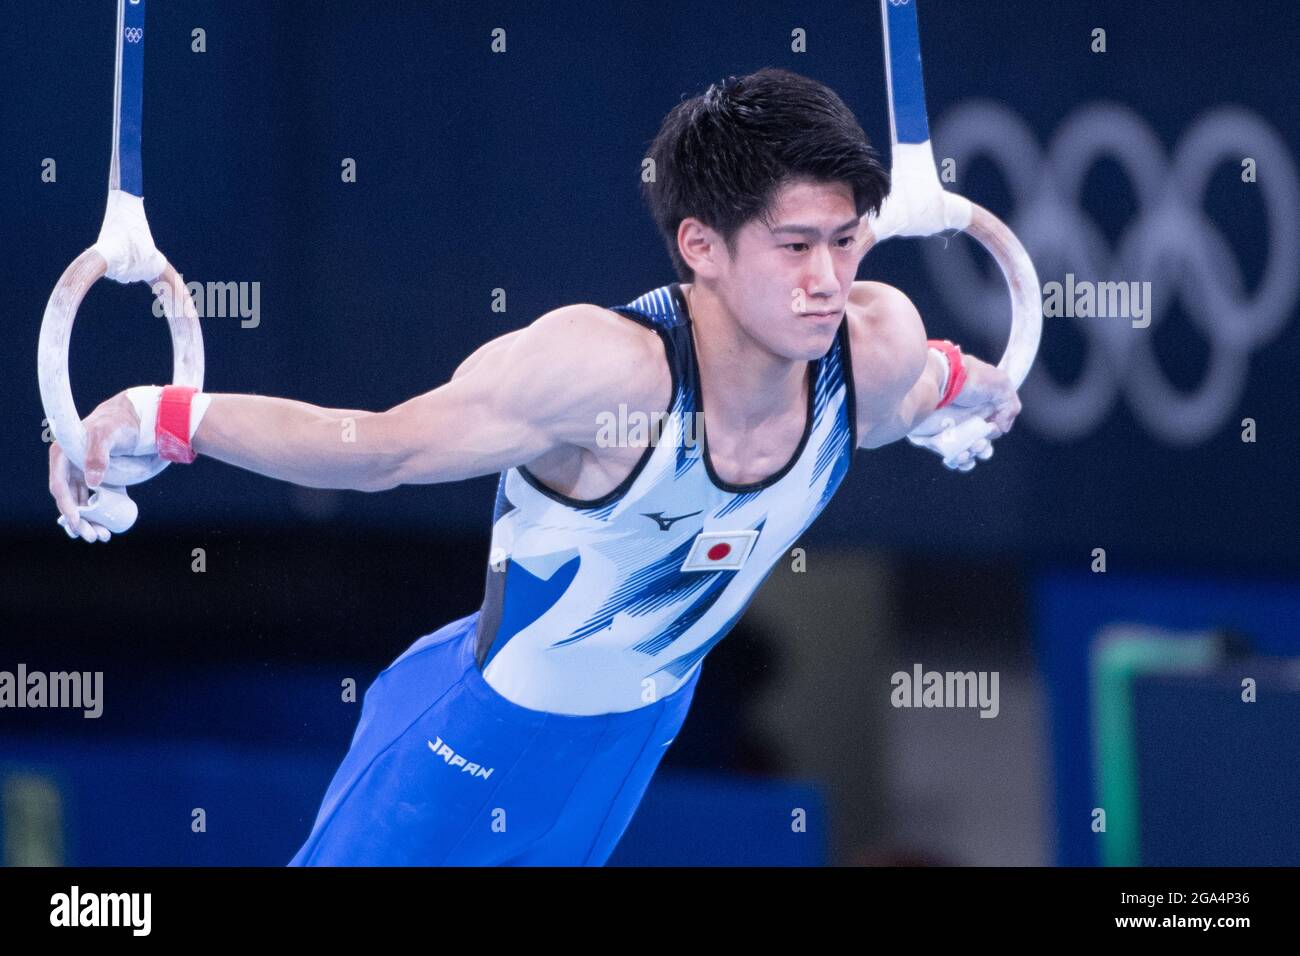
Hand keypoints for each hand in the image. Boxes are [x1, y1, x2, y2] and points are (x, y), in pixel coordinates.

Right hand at [48, 391, 142, 541]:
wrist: (137, 417)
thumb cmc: (118, 423)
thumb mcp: (106, 435)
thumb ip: (97, 454)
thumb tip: (92, 484)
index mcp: (62, 456)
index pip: (59, 486)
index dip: (67, 507)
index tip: (76, 523)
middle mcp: (69, 466)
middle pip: (70, 499)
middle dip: (79, 521)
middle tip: (92, 537)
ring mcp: (83, 472)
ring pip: (83, 503)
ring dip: (89, 521)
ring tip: (101, 537)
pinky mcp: (99, 477)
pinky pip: (96, 499)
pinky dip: (99, 514)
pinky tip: (107, 527)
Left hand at [908, 355, 1020, 471]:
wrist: (942, 379)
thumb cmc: (972, 379)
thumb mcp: (1001, 385)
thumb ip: (1010, 407)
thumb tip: (1002, 429)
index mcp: (979, 408)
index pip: (989, 428)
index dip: (992, 434)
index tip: (991, 430)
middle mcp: (964, 419)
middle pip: (977, 443)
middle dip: (982, 449)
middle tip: (980, 443)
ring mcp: (948, 429)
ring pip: (963, 452)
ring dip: (970, 457)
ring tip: (970, 449)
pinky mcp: (934, 437)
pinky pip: (947, 455)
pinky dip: (956, 461)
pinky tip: (960, 455)